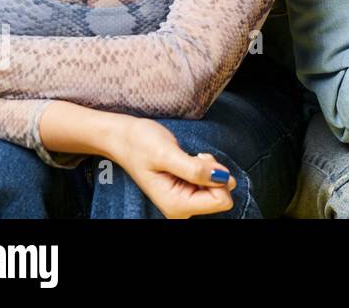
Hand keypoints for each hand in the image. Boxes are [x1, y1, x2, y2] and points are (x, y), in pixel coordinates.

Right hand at [105, 116, 236, 218]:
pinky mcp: (186, 192)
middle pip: (221, 196)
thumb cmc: (141, 144)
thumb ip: (195, 169)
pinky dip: (205, 169)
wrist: (125, 139)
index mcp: (176, 205)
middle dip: (213, 173)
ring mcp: (183, 201)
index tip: (199, 158)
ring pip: (217, 189)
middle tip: (194, 157)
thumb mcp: (166, 153)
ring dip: (209, 169)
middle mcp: (181, 209)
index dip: (217, 176)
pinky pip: (210, 184)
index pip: (221, 200)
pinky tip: (189, 161)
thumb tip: (223, 178)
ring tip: (188, 158)